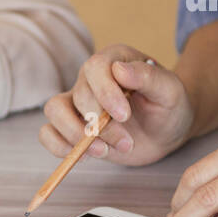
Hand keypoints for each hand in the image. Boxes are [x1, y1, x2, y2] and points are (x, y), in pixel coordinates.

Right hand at [40, 44, 194, 166]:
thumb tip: (119, 69)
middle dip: (101, 125)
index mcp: (114, 61)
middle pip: (78, 96)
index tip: (124, 116)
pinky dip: (58, 146)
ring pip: (54, 110)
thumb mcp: (170, 91)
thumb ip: (148, 77)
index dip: (104, 92)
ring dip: (75, 135)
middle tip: (126, 142)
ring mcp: (77, 103)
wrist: (167, 130)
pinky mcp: (71, 126)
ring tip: (103, 151)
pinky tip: (83, 156)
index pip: (94, 68)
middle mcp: (90, 79)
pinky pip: (47, 132)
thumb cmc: (170, 106)